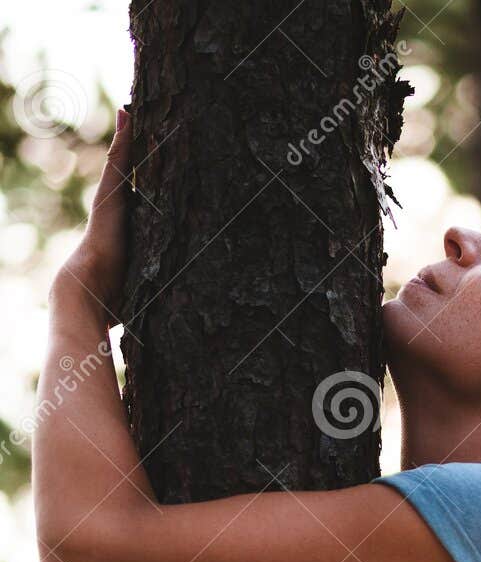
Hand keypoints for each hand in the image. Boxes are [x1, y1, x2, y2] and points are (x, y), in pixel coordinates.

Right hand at [50, 108, 133, 325]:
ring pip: (121, 166)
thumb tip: (177, 311)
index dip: (140, 181)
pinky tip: (130, 120)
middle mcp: (114, 215)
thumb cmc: (111, 304)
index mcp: (122, 233)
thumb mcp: (138, 290)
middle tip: (139, 120)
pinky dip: (124, 144)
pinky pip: (119, 166)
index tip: (148, 162)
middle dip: (131, 150)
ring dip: (127, 140)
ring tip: (134, 112)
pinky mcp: (109, 202)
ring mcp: (109, 206)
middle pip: (126, 177)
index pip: (134, 201)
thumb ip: (148, 288)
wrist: (85, 298)